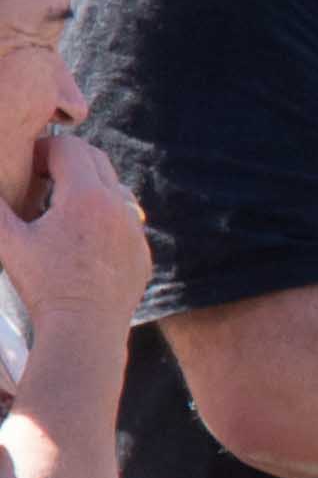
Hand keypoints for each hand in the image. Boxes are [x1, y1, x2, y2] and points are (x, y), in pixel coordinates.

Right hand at [0, 129, 149, 368]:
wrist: (86, 330)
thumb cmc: (43, 285)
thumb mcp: (7, 241)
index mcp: (87, 197)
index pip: (69, 147)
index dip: (42, 150)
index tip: (26, 167)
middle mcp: (120, 208)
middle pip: (97, 160)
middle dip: (66, 161)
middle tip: (40, 180)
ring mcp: (136, 231)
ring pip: (115, 188)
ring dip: (88, 187)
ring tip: (59, 208)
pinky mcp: (143, 253)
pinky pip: (127, 220)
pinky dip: (105, 217)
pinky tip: (82, 237)